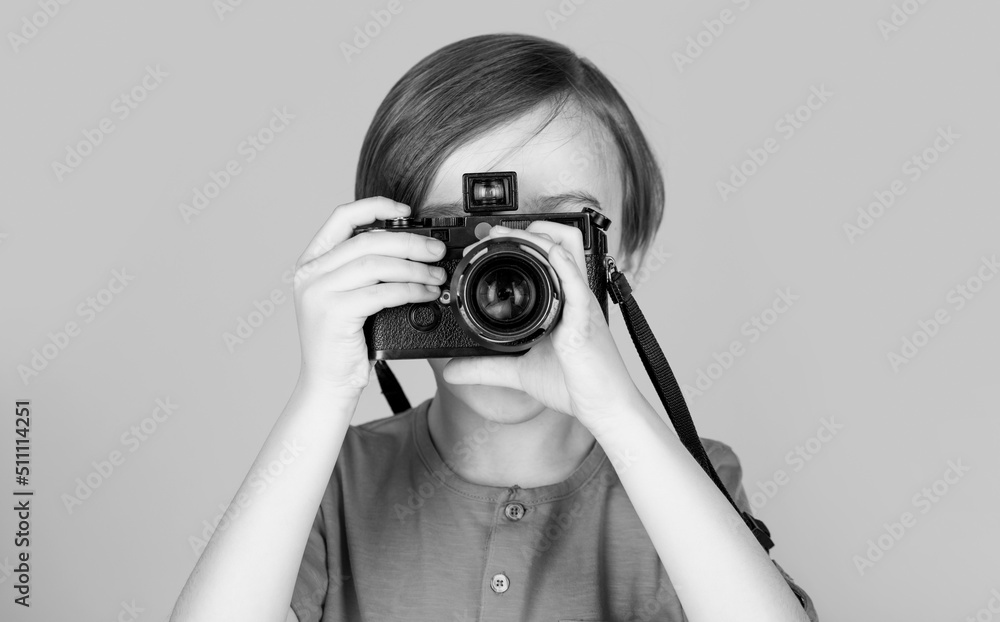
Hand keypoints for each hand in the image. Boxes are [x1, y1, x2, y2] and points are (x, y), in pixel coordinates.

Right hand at [293, 197, 447, 397]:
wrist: (327, 384)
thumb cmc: (344, 342)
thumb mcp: (348, 296)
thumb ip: (365, 269)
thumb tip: (410, 246)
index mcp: (312, 261)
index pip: (342, 217)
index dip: (376, 207)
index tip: (406, 211)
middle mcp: (310, 273)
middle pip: (367, 241)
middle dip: (409, 243)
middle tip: (436, 251)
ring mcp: (319, 292)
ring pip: (376, 265)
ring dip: (414, 268)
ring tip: (436, 275)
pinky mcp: (334, 313)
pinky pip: (381, 292)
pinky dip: (410, 290)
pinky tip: (426, 293)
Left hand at [441, 220, 645, 427]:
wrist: (601, 407)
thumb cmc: (573, 385)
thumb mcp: (518, 372)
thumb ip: (484, 368)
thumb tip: (450, 371)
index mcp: (564, 301)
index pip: (548, 256)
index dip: (523, 241)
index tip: (490, 241)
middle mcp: (574, 296)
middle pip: (561, 241)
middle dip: (529, 229)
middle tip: (495, 233)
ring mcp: (581, 304)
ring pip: (568, 251)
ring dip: (541, 236)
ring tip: (515, 235)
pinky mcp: (585, 320)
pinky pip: (577, 284)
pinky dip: (564, 265)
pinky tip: (550, 254)